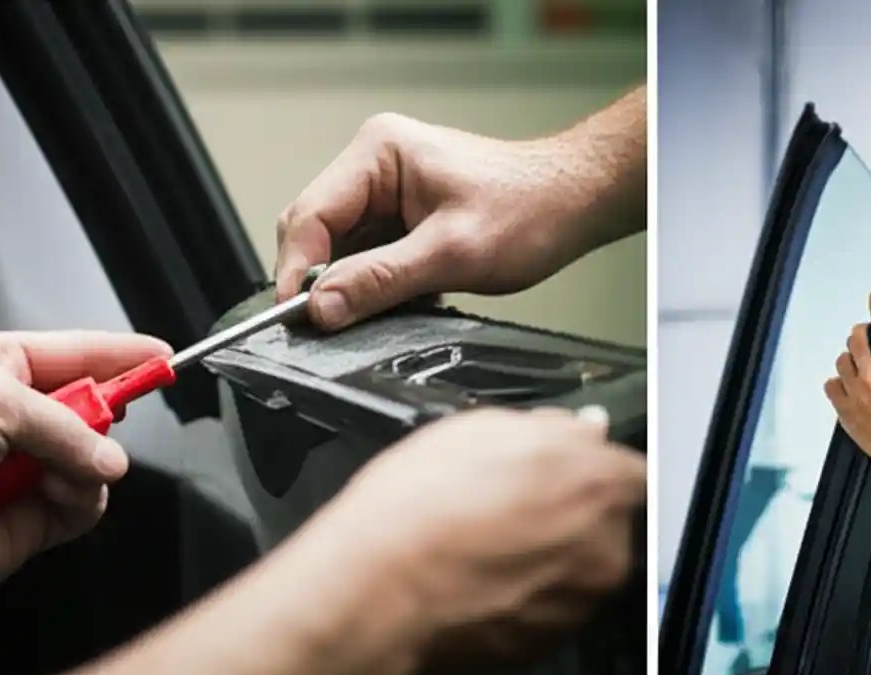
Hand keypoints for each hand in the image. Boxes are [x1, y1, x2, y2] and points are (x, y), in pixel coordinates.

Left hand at [0, 331, 171, 584]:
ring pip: (96, 459)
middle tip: (110, 417)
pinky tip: (59, 496)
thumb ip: (67, 423)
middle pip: (91, 406)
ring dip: (90, 465)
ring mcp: (21, 470)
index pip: (71, 352)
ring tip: (63, 471)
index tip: (164, 357)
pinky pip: (86, 506)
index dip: (119, 354)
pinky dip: (84, 501)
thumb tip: (111, 455)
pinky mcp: (30, 520)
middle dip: (106, 415)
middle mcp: (9, 421)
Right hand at [275, 103, 641, 329]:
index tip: (293, 316)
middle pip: (317, 233)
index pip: (310, 215)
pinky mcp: (405, 217)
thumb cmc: (531, 208)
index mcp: (378, 152)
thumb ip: (381, 280)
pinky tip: (404, 300)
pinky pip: (370, 257)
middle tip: (326, 327)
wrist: (577, 202)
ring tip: (379, 312)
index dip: (296, 271)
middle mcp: (376, 165)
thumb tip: (322, 307)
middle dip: (322, 281)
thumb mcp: (452, 253)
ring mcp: (389, 192)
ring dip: (354, 287)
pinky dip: (378, 286)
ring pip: (342, 251)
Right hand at [320, 406, 644, 674]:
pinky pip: (546, 609)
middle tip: (508, 505)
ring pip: (575, 569)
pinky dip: (523, 595)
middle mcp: (603, 549)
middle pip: (605, 523)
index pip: (625, 470)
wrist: (376, 589)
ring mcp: (577, 604)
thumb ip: (554, 428)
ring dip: (545, 556)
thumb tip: (580, 429)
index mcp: (599, 486)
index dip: (586, 468)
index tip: (561, 470)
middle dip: (568, 513)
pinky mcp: (546, 644)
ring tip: (484, 542)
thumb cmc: (419, 509)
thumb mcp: (485, 428)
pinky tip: (479, 577)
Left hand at [823, 292, 870, 472]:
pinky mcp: (844, 408)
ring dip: (846, 361)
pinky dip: (835, 385)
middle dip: (857, 335)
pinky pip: (831, 386)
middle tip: (859, 337)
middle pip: (854, 340)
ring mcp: (856, 390)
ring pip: (840, 361)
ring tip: (851, 367)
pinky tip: (840, 389)